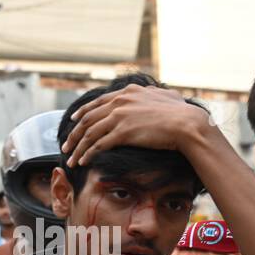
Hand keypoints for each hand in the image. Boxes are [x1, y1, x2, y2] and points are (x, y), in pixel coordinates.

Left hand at [61, 83, 210, 166]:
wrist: (187, 123)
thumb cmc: (182, 112)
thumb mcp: (165, 96)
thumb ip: (154, 95)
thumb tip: (156, 93)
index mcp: (128, 92)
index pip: (98, 102)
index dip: (83, 112)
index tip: (74, 120)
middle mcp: (121, 101)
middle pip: (89, 118)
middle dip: (75, 133)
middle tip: (67, 144)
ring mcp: (120, 116)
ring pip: (90, 133)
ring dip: (78, 147)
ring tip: (71, 158)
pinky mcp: (123, 132)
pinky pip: (99, 145)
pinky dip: (88, 154)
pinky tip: (83, 161)